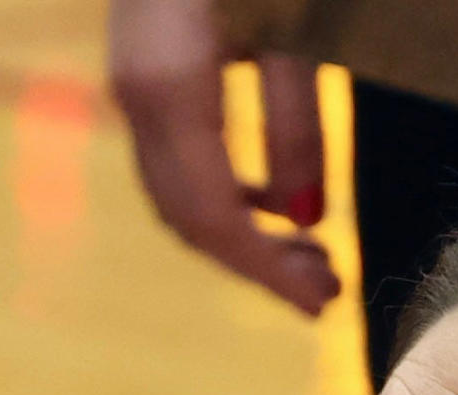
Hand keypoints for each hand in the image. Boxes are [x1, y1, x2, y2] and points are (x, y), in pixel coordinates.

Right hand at [108, 0, 339, 316]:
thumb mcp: (293, 26)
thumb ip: (295, 119)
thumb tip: (306, 218)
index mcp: (167, 87)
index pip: (213, 214)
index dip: (266, 270)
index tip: (321, 304)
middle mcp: (135, 95)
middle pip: (186, 213)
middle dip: (255, 262)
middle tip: (326, 288)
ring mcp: (131, 83)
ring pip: (174, 192)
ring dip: (239, 233)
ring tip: (309, 254)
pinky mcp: (142, 70)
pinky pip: (172, 156)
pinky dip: (220, 193)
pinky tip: (271, 204)